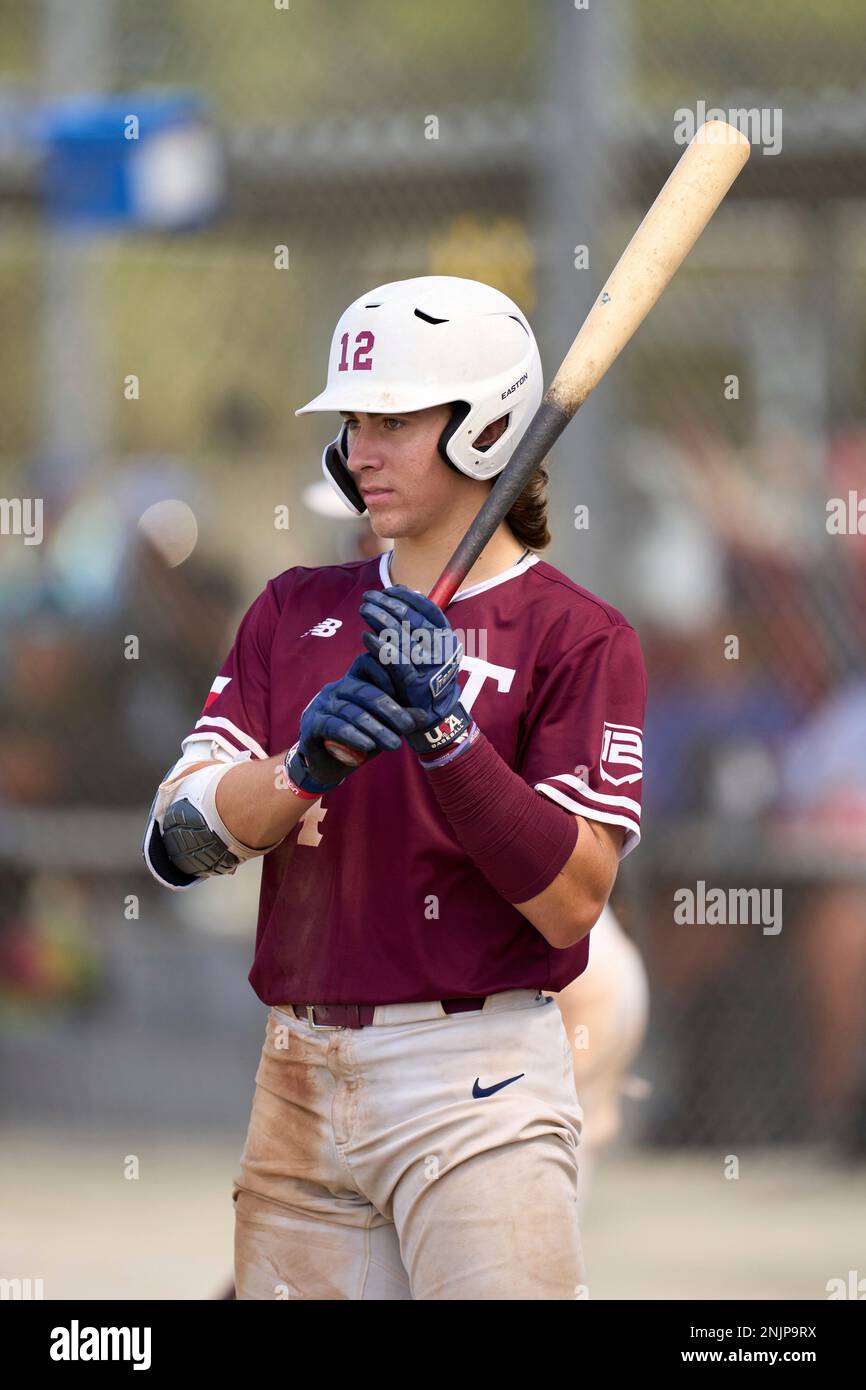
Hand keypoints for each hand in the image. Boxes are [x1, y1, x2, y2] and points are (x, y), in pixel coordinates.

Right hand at [287, 651, 420, 794]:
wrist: (328, 765)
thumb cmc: (358, 739)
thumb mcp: (383, 727)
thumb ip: (399, 718)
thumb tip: (424, 715)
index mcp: (353, 680)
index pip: (368, 663)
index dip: (387, 673)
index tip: (408, 693)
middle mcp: (336, 688)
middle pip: (364, 690)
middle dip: (389, 709)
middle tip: (408, 727)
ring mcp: (322, 704)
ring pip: (351, 711)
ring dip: (375, 728)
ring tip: (394, 745)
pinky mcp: (311, 724)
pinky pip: (333, 726)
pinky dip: (352, 735)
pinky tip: (367, 746)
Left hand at [359, 584, 472, 756]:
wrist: (436, 715)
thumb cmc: (428, 675)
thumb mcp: (433, 648)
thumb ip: (420, 624)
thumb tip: (404, 592)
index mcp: (448, 637)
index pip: (427, 608)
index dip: (406, 597)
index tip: (388, 590)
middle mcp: (441, 649)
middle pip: (410, 619)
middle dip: (386, 604)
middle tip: (368, 597)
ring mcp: (428, 666)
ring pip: (399, 635)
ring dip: (379, 619)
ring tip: (364, 610)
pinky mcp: (413, 682)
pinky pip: (392, 658)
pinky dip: (377, 644)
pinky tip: (365, 635)